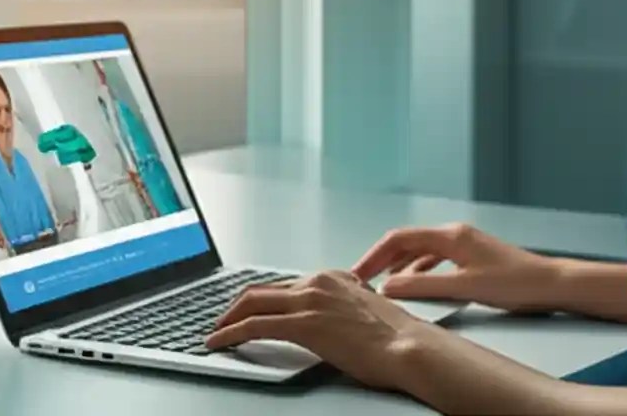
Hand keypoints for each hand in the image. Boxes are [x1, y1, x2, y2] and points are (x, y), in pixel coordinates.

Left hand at [206, 270, 432, 389]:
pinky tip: (219, 343)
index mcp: (332, 277)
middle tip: (223, 321)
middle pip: (263, 290)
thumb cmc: (397, 338)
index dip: (261, 299)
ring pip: (252, 303)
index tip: (248, 309)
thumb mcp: (365, 312)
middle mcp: (318, 282)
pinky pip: (254, 325)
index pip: (284, 285)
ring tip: (215, 333)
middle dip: (237, 305)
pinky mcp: (304, 323)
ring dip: (228, 319)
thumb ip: (342, 308)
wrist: (411, 347)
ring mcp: (309, 300)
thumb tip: (331, 319)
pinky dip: (230, 334)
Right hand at [353, 224, 557, 313]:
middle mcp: (453, 234)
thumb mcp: (464, 287)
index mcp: (449, 235)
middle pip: (406, 242)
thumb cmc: (514, 283)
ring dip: (398, 267)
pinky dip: (417, 271)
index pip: (398, 239)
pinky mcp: (471, 257)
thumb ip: (423, 287)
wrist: (551, 284)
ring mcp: (463, 244)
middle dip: (381, 261)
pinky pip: (434, 259)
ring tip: (383, 286)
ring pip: (419, 252)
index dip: (374, 256)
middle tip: (362, 281)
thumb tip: (387, 288)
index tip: (357, 274)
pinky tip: (414, 285)